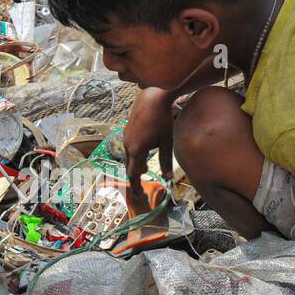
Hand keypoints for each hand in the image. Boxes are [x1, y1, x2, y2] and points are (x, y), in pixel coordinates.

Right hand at [123, 88, 176, 214]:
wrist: (152, 98)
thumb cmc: (162, 119)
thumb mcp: (166, 142)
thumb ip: (166, 161)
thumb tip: (169, 179)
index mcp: (137, 150)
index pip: (134, 174)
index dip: (136, 187)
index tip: (139, 196)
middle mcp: (127, 145)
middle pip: (129, 167)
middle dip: (136, 177)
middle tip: (142, 188)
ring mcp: (125, 138)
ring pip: (128, 158)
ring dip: (136, 165)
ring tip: (146, 170)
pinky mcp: (126, 132)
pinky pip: (128, 149)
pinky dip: (135, 156)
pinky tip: (144, 154)